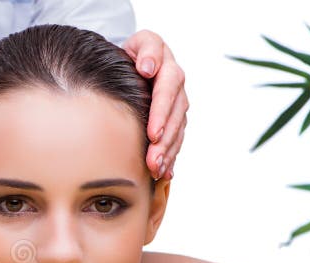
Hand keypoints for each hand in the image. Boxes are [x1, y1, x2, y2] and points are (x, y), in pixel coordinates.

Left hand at [122, 30, 188, 179]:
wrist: (136, 61)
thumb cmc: (131, 52)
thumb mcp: (139, 43)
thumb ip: (146, 50)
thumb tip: (148, 68)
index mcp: (167, 66)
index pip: (167, 89)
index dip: (161, 112)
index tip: (152, 133)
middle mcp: (176, 86)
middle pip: (174, 115)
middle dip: (164, 139)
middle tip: (152, 159)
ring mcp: (178, 103)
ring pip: (177, 130)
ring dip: (168, 152)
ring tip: (156, 170)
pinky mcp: (176, 118)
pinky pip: (177, 139)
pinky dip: (171, 157)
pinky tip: (164, 173)